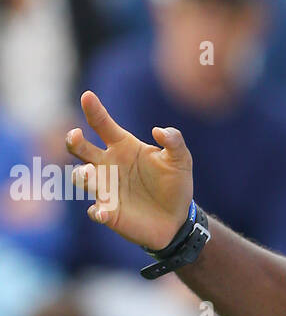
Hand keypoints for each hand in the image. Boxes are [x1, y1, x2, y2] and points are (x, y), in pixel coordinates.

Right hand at [65, 91, 193, 250]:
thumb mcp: (181, 160)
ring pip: (81, 177)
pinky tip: (104, 213)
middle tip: (75, 136)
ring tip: (89, 173)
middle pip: (80, 148)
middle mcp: (108, 164)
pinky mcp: (108, 212)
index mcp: (122, 146)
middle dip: (73, 140)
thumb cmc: (175, 184)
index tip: (87, 96)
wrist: (177, 219)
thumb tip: (158, 131)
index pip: (102, 124)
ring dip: (82, 175)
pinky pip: (95, 210)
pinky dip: (97, 211)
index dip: (93, 110)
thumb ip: (174, 141)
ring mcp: (105, 188)